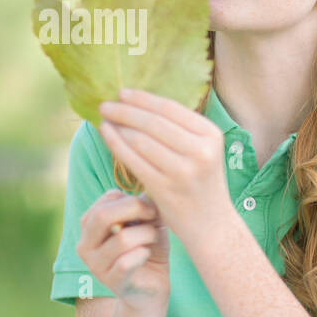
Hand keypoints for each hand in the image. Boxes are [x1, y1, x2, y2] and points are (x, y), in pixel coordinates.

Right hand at [76, 188, 169, 310]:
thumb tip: (150, 189)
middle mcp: (85, 244)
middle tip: (154, 216)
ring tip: (153, 240)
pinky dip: (144, 254)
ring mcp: (95, 265)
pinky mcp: (111, 281)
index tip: (150, 207)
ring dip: (147, 234)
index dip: (133, 197)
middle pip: (104, 215)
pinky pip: (128, 261)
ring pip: (122, 239)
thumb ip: (146, 206)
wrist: (151, 288)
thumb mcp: (148, 223)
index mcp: (89, 225)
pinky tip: (146, 256)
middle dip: (136, 210)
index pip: (107, 198)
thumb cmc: (148, 250)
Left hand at [98, 88, 230, 245]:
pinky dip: (115, 143)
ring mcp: (184, 170)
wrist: (211, 224)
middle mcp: (201, 150)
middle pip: (153, 122)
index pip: (171, 108)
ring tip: (104, 120)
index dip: (142, 98)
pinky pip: (133, 159)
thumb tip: (139, 103)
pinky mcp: (166, 188)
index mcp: (211, 135)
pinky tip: (106, 135)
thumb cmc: (200, 183)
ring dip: (117, 126)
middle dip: (125, 110)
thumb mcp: (202, 151)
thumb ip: (180, 129)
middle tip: (104, 104)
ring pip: (140, 139)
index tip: (122, 92)